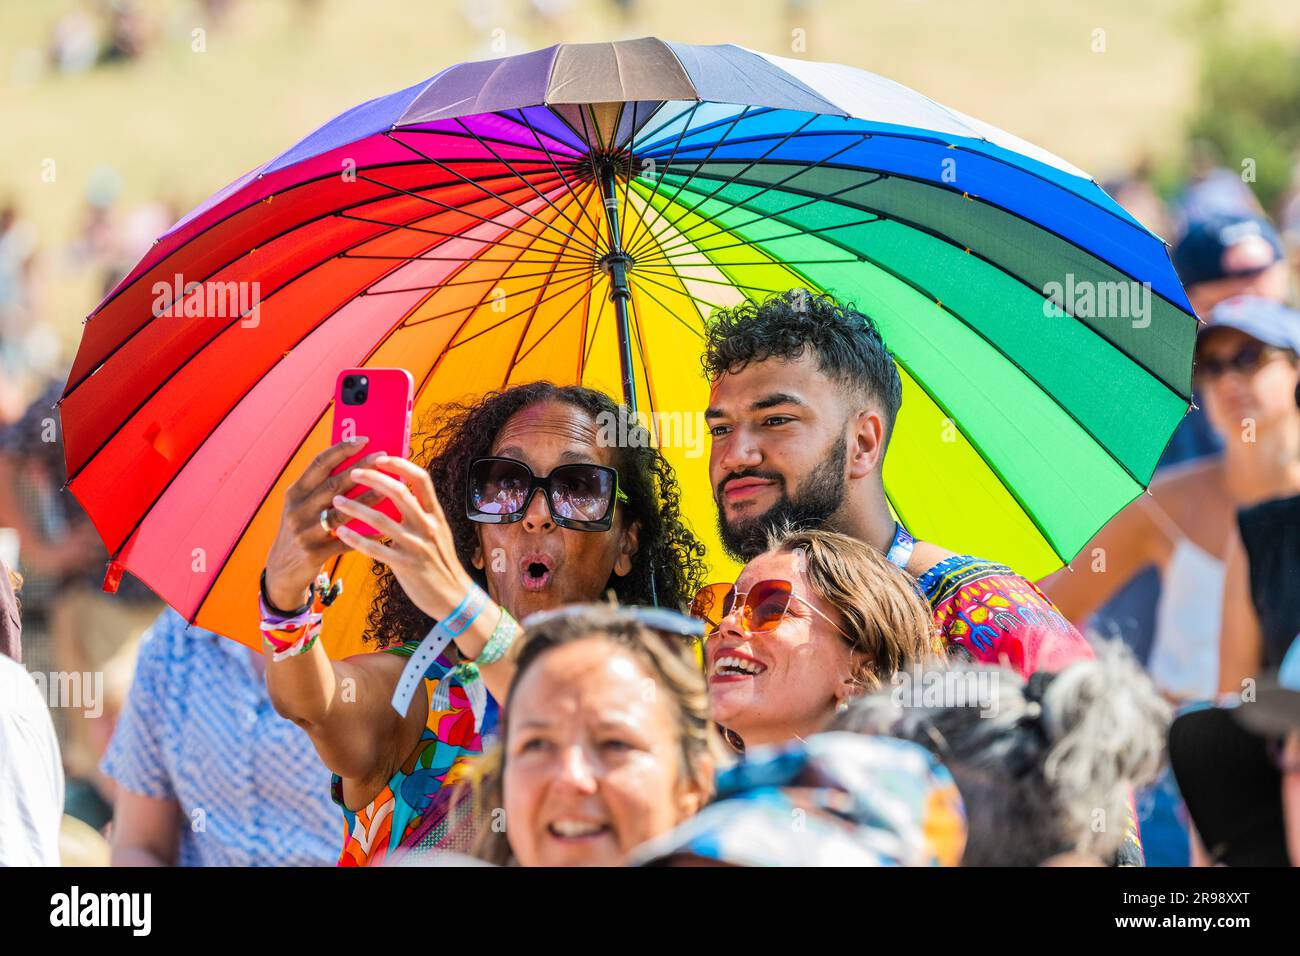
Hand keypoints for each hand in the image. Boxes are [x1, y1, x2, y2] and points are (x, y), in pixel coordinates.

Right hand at [263, 438, 385, 609]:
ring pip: (342, 512)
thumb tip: (359, 465)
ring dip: (368, 499)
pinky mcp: (314, 552)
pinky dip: (366, 535)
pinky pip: (346, 542)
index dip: (342, 449)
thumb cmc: (302, 530)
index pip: (319, 463)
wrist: (283, 570)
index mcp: (295, 492)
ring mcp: (304, 532)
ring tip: (390, 489)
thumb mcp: (303, 506)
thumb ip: (322, 488)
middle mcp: (297, 509)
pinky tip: (385, 530)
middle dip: (361, 469)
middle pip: (333, 484)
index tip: (365, 439)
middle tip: (383, 457)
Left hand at [330, 456, 476, 621]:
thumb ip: (420, 514)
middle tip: (352, 473)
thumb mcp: (437, 532)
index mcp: (435, 515)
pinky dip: (356, 538)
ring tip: (336, 501)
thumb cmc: (440, 562)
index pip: (421, 479)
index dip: (400, 465)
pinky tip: (341, 531)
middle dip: (373, 479)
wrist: (453, 596)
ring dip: (356, 507)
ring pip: (381, 520)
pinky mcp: (405, 565)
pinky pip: (375, 549)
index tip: (380, 457)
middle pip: (399, 493)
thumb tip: (397, 493)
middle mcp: (427, 526)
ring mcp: (416, 546)